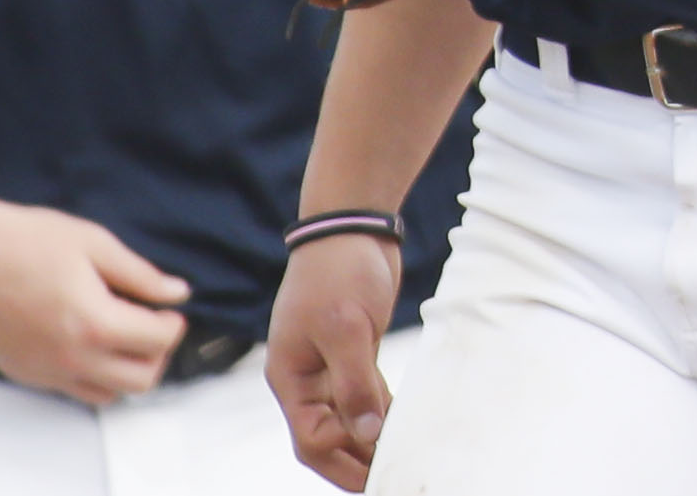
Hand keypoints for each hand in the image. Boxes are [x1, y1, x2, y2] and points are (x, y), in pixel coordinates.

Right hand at [0, 198, 188, 403]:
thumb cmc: (26, 242)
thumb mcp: (96, 245)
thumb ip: (140, 275)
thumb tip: (175, 293)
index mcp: (96, 324)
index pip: (158, 342)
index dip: (173, 324)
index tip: (169, 309)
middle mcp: (72, 359)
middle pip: (141, 381)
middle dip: (157, 354)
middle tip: (152, 326)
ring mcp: (46, 372)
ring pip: (107, 394)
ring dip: (126, 371)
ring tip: (122, 336)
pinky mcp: (25, 374)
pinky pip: (72, 390)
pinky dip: (92, 375)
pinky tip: (87, 342)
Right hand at [268, 234, 401, 491]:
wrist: (352, 225)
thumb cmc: (338, 270)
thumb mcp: (345, 327)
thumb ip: (354, 382)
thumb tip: (366, 432)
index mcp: (291, 377)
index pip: (311, 439)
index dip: (344, 454)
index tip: (381, 454)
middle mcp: (306, 378)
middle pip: (327, 438)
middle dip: (356, 462)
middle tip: (395, 478)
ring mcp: (330, 366)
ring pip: (348, 419)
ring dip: (372, 440)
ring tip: (404, 460)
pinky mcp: (355, 351)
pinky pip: (364, 396)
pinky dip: (382, 412)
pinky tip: (405, 426)